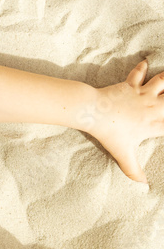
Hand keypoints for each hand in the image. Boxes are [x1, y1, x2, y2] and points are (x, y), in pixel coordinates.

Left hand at [83, 59, 163, 184]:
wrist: (93, 112)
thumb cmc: (109, 134)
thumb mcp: (123, 155)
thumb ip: (134, 170)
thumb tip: (142, 187)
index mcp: (154, 125)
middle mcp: (153, 108)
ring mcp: (143, 94)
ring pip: (162, 82)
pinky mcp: (130, 85)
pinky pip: (138, 74)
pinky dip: (142, 68)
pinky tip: (146, 62)